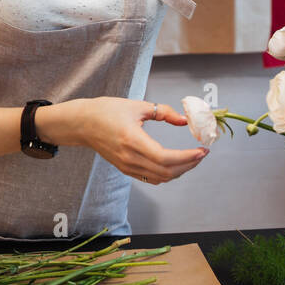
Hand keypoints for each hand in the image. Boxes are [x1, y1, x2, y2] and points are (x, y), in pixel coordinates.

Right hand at [77, 97, 208, 184]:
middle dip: (188, 165)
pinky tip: (176, 163)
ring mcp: (127, 166)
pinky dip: (167, 173)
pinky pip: (151, 178)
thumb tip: (183, 120)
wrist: (82, 124)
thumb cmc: (106, 111)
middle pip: (167, 172)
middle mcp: (130, 158)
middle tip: (201, 153)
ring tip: (192, 158)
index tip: (202, 150)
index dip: (187, 157)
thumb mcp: (137, 106)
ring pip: (161, 178)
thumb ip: (163, 112)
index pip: (166, 158)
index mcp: (132, 140)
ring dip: (180, 171)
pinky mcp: (126, 169)